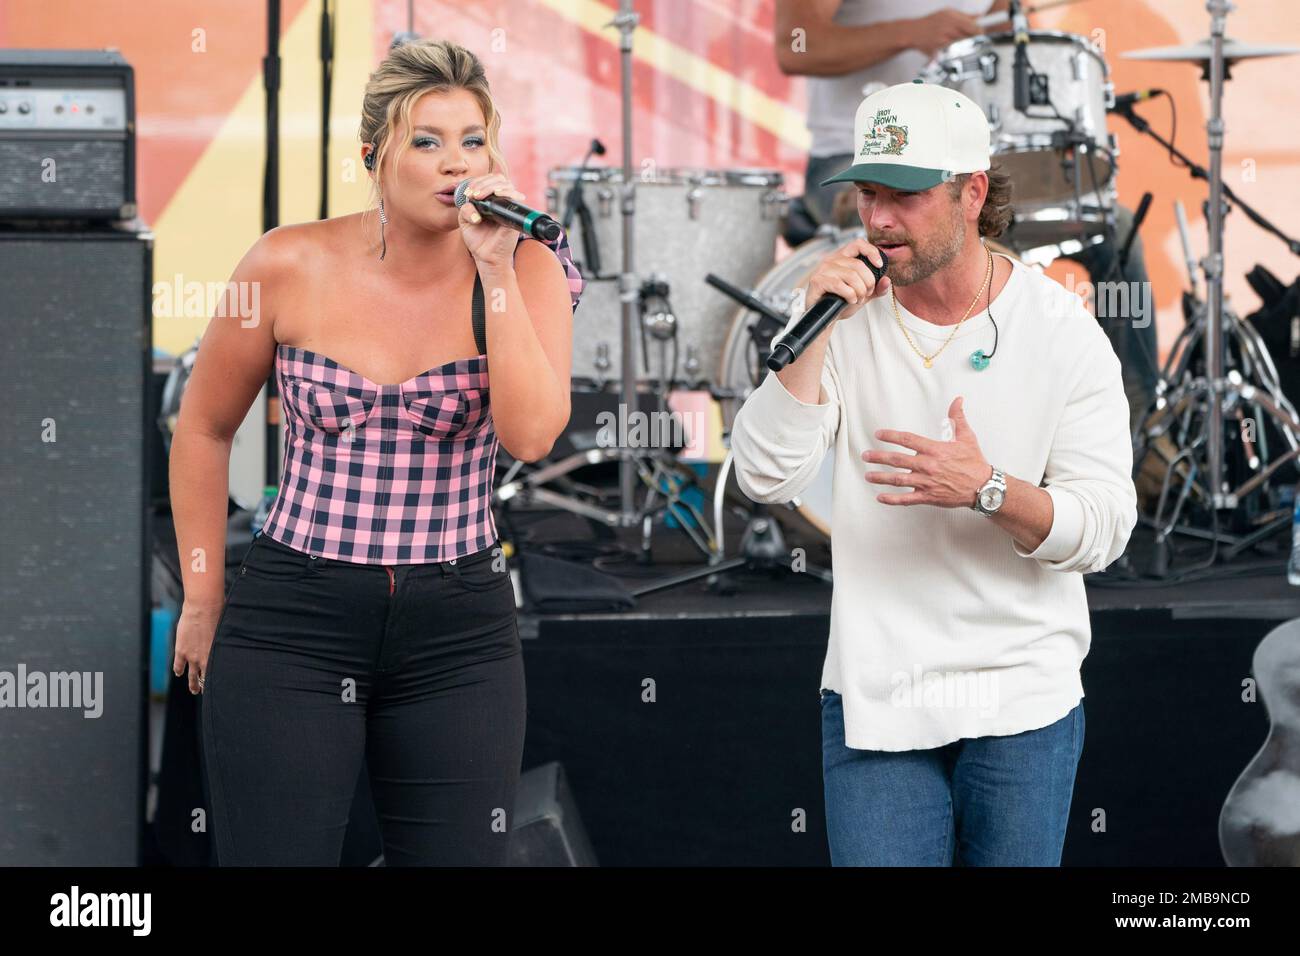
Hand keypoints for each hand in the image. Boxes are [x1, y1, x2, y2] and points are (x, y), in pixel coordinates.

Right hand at [174, 601, 221, 694]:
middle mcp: (205, 659)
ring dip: (193, 684)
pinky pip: (178, 665)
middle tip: (207, 691)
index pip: (218, 673)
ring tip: (194, 690)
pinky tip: (179, 674)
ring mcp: (192, 656)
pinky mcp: (181, 650)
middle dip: (206, 686)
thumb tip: (235, 644)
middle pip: (206, 678)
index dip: (219, 680)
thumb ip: (227, 643)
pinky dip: (178, 670)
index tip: (221, 685)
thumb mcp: (227, 632)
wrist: (203, 608)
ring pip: (191, 675)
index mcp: (218, 655)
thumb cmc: (220, 616)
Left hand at [458, 172, 526, 270]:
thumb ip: (465, 208)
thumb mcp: (464, 220)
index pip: (488, 181)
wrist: (485, 256)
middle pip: (498, 179)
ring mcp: (509, 207)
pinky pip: (515, 197)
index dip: (478, 182)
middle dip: (483, 183)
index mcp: (490, 200)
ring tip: (478, 196)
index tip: (469, 193)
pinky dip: (507, 192)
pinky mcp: (514, 215)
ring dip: (491, 186)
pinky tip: (497, 194)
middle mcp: (501, 202)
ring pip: (506, 185)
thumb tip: (473, 200)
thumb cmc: (477, 239)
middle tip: (473, 194)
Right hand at [804, 236, 891, 316]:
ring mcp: (823, 270)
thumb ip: (876, 288)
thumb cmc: (840, 302)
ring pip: (851, 275)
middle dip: (868, 282)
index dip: (871, 252)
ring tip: (858, 299)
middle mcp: (832, 260)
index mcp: (842, 258)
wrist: (825, 317)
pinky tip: (850, 300)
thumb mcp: (863, 295)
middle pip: (859, 265)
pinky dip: (850, 295)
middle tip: (866, 294)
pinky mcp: (817, 281)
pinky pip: (840, 285)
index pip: (858, 244)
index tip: (879, 265)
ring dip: (860, 291)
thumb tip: (887, 281)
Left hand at [863, 396, 991, 507]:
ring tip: (868, 475)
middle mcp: (928, 466)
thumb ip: (957, 418)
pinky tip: (880, 497)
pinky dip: (892, 499)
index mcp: (935, 450)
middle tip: (866, 455)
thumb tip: (957, 401)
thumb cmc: (974, 463)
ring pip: (898, 479)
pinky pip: (906, 499)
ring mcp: (926, 482)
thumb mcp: (967, 437)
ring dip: (880, 477)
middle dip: (879, 457)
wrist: (983, 487)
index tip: (879, 434)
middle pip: (897, 460)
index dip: (890, 436)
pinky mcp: (928, 496)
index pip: (907, 440)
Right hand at [908, 9, 981, 58]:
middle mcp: (947, 26)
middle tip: (970, 40)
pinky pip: (951, 52)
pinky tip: (948, 48)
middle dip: (971, 39)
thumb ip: (964, 16)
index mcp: (951, 16)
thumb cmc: (930, 23)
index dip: (979, 31)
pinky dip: (953, 51)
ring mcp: (942, 39)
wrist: (912, 32)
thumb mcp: (947, 13)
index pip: (972, 25)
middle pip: (968, 37)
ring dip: (962, 46)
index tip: (981, 34)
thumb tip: (979, 17)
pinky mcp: (937, 49)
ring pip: (961, 46)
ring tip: (956, 44)